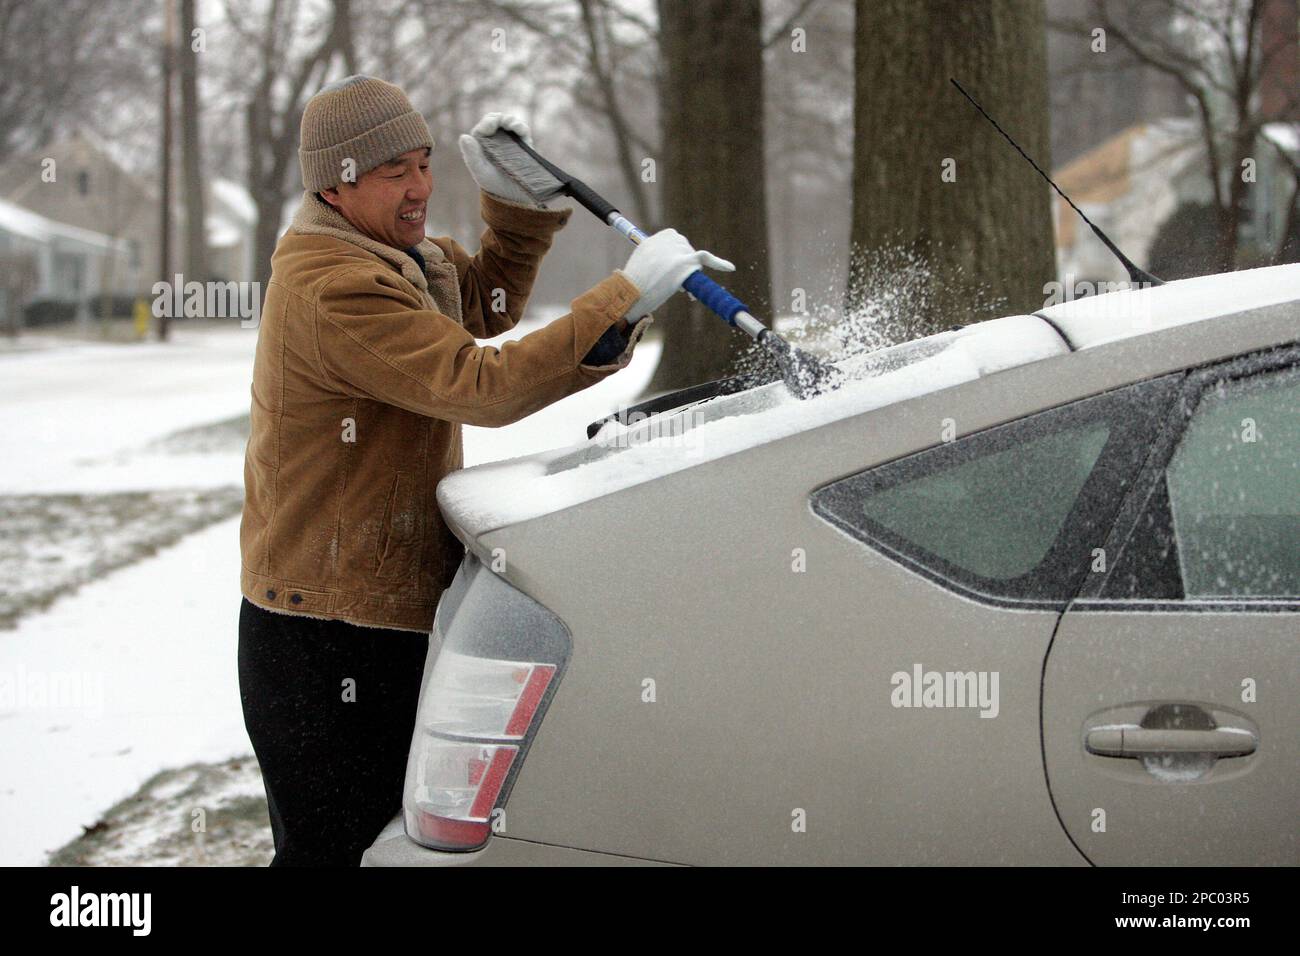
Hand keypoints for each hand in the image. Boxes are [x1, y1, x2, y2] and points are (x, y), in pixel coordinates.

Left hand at [458, 111, 541, 206]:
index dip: (487, 123)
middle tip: (503, 123)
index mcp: (481, 145)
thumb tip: (464, 136)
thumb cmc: (494, 184)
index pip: (483, 127)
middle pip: (495, 121)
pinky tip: (519, 129)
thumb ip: (472, 155)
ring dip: (510, 120)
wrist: (514, 196)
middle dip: (498, 119)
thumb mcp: (481, 172)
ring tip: (511, 125)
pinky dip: (520, 126)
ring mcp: (509, 140)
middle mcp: (494, 140)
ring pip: (508, 122)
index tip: (491, 126)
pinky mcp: (523, 143)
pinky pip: (521, 130)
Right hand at [618, 229, 735, 319]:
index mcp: (660, 236)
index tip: (672, 270)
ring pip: (695, 261)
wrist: (631, 291)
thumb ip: (656, 255)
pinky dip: (720, 263)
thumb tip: (663, 266)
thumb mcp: (643, 260)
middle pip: (688, 252)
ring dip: (689, 274)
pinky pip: (706, 259)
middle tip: (671, 283)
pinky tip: (731, 268)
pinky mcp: (686, 262)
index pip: (678, 244)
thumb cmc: (634, 281)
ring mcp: (679, 250)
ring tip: (672, 286)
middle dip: (684, 267)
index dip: (677, 259)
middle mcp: (671, 239)